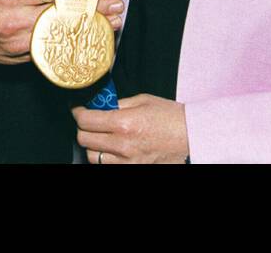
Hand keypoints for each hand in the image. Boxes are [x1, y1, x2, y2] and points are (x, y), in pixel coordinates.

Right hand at [0, 0, 123, 64]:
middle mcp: (15, 20)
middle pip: (62, 15)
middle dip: (92, 12)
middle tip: (116, 8)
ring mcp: (18, 43)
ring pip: (60, 36)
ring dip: (87, 30)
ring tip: (111, 25)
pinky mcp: (19, 58)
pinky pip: (49, 51)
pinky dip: (70, 45)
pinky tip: (88, 42)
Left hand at [72, 94, 188, 163]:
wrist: (191, 136)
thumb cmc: (171, 117)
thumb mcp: (143, 100)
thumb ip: (118, 104)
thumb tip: (100, 105)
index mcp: (124, 123)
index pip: (86, 120)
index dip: (78, 112)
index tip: (79, 109)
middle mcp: (123, 145)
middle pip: (84, 139)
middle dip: (83, 127)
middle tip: (89, 121)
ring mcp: (127, 161)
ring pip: (92, 156)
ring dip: (93, 145)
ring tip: (101, 136)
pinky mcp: (133, 169)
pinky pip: (107, 166)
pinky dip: (105, 157)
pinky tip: (112, 148)